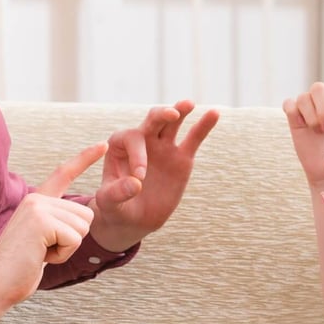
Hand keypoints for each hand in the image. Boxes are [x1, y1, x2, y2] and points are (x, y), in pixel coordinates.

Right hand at [0, 142, 106, 323]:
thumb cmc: (19, 268)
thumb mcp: (41, 238)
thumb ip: (56, 223)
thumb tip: (81, 216)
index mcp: (36, 200)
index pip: (64, 173)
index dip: (85, 158)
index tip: (103, 144)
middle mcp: (36, 198)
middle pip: (85, 215)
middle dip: (72, 240)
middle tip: (43, 250)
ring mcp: (38, 208)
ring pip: (82, 228)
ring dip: (66, 248)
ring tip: (40, 253)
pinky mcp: (41, 222)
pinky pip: (74, 239)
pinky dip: (62, 255)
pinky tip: (40, 257)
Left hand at [89, 100, 219, 251]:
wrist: (135, 220)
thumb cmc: (116, 208)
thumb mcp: (109, 203)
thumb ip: (117, 193)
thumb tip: (136, 183)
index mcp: (120, 145)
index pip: (132, 138)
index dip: (138, 154)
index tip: (140, 178)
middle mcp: (142, 139)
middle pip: (152, 119)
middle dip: (161, 115)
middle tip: (172, 114)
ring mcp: (163, 146)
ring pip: (173, 122)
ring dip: (181, 111)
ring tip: (189, 104)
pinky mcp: (182, 157)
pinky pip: (194, 138)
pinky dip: (204, 126)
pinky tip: (214, 113)